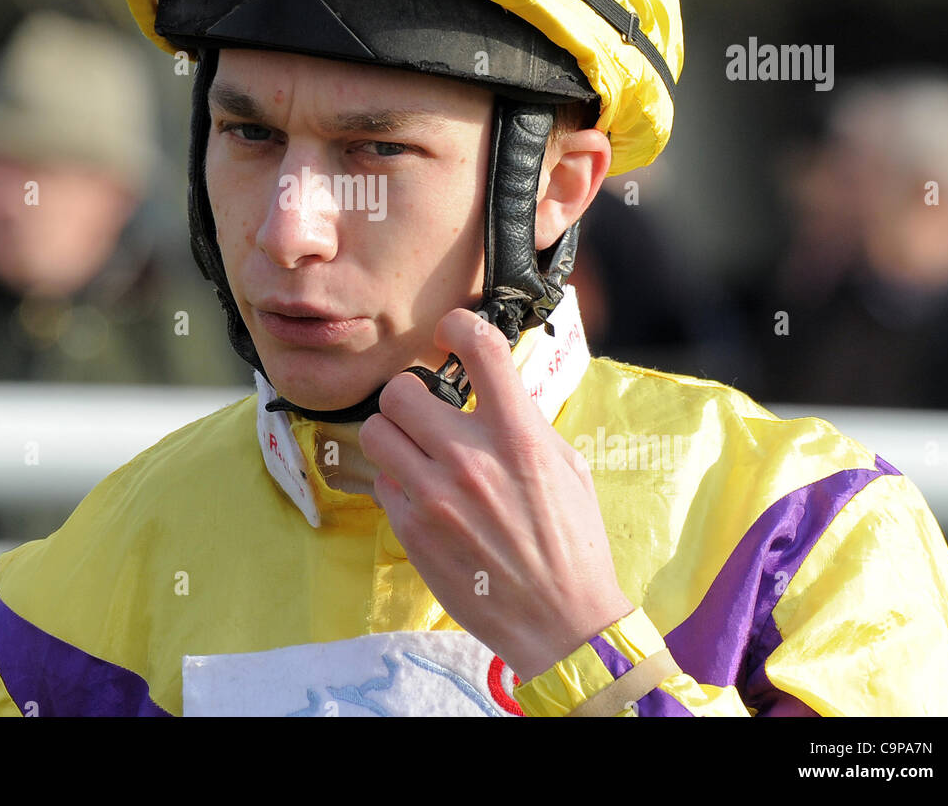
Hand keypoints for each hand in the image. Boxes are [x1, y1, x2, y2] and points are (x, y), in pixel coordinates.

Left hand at [359, 308, 632, 680]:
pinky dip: (397, 484)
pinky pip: (382, 484)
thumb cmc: (572, 544)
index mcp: (518, 436)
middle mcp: (471, 459)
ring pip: (376, 432)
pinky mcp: (413, 531)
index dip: (458, 325)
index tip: (449, 333)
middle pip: (399, 390)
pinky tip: (423, 497)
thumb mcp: (567, 468)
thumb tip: (493, 390)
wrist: (560, 621)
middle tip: (423, 410)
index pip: (481, 348)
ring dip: (392, 436)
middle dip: (408, 395)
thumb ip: (525, 423)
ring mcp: (435, 496)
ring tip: (414, 450)